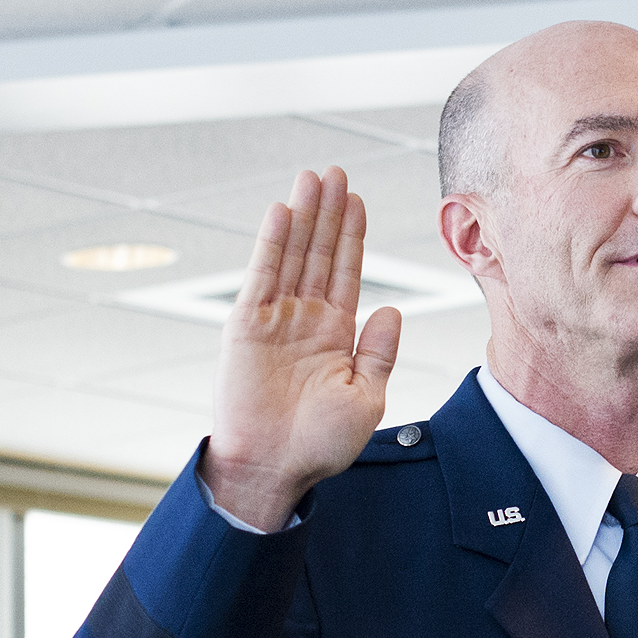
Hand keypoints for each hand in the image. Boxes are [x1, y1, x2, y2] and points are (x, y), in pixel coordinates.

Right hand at [201, 167, 400, 530]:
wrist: (276, 467)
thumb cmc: (321, 443)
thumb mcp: (366, 396)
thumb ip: (379, 351)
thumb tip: (392, 308)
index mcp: (337, 333)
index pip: (348, 272)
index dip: (353, 235)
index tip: (359, 199)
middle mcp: (305, 318)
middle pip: (320, 252)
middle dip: (329, 212)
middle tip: (337, 170)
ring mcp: (274, 319)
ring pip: (292, 255)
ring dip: (303, 215)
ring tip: (313, 176)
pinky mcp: (245, 325)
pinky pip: (261, 276)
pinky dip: (272, 243)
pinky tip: (283, 211)